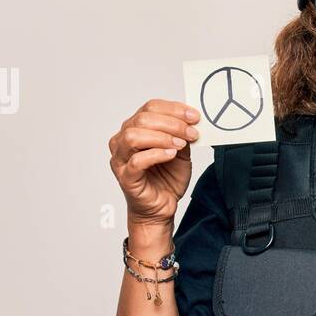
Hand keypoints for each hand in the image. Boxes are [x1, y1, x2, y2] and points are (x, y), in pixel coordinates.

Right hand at [109, 99, 200, 228]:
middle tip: (191, 133)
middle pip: (143, 119)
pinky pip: (137, 161)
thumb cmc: (166, 179)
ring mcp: (121, 159)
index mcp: (135, 128)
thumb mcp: (181, 152)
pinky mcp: (125, 176)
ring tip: (180, 145)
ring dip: (162, 137)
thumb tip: (191, 121)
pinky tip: (171, 155)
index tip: (195, 116)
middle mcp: (123, 140)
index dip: (174, 109)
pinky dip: (156, 154)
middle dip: (172, 123)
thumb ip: (182, 135)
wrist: (161, 208)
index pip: (150, 107)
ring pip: (133, 136)